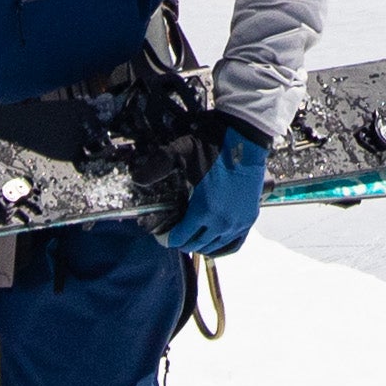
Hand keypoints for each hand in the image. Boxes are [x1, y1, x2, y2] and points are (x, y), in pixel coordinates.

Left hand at [161, 118, 267, 257]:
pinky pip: (234, 244)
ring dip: (200, 245)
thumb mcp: (182, 151)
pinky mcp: (249, 218)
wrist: (247, 138)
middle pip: (196, 245)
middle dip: (182, 242)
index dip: (167, 239)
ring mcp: (238, 222)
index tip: (160, 234)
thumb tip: (136, 179)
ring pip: (214, 247)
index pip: (180, 238)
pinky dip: (221, 247)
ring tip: (191, 236)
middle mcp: (221, 222)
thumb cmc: (214, 146)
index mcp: (203, 210)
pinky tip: (213, 242)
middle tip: (173, 233)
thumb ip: (158, 165)